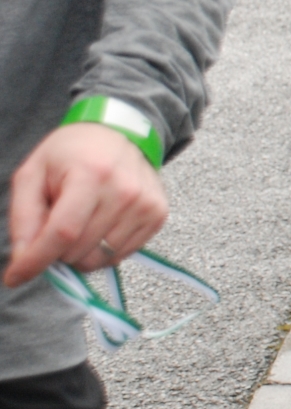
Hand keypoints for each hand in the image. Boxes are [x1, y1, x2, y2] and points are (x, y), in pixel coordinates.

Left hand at [4, 123, 168, 286]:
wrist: (117, 133)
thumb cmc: (70, 154)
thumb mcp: (32, 175)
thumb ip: (24, 218)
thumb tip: (22, 261)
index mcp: (91, 175)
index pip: (63, 231)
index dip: (36, 259)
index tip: (15, 276)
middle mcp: (125, 191)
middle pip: (80, 251)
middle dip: (58, 250)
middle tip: (57, 227)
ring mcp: (146, 204)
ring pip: (101, 259)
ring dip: (83, 252)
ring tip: (81, 225)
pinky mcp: (158, 214)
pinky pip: (122, 255)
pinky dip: (105, 250)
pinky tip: (101, 225)